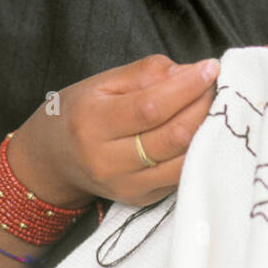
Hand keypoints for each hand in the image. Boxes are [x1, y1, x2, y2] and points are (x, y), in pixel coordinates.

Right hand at [14, 53, 221, 210]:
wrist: (53, 161)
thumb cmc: (80, 113)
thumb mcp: (101, 82)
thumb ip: (145, 72)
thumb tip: (187, 71)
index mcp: (93, 123)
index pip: (150, 107)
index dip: (186, 87)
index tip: (210, 67)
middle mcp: (108, 161)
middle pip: (172, 136)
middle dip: (202, 105)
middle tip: (214, 84)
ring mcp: (126, 186)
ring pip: (183, 160)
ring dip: (206, 129)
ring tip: (211, 104)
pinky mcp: (142, 200)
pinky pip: (181, 175)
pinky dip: (197, 150)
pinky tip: (201, 129)